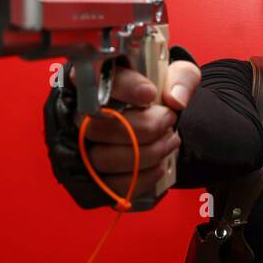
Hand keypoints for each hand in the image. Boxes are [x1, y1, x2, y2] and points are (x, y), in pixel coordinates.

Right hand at [68, 60, 201, 199]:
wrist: (160, 121)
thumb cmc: (161, 95)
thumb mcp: (177, 76)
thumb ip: (182, 79)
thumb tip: (175, 99)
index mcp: (98, 79)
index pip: (96, 78)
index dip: (123, 88)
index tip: (150, 94)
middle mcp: (80, 112)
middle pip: (97, 126)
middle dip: (144, 127)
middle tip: (168, 121)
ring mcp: (82, 146)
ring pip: (103, 158)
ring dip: (147, 154)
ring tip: (169, 141)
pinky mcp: (92, 175)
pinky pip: (110, 185)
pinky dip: (141, 178)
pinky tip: (159, 164)